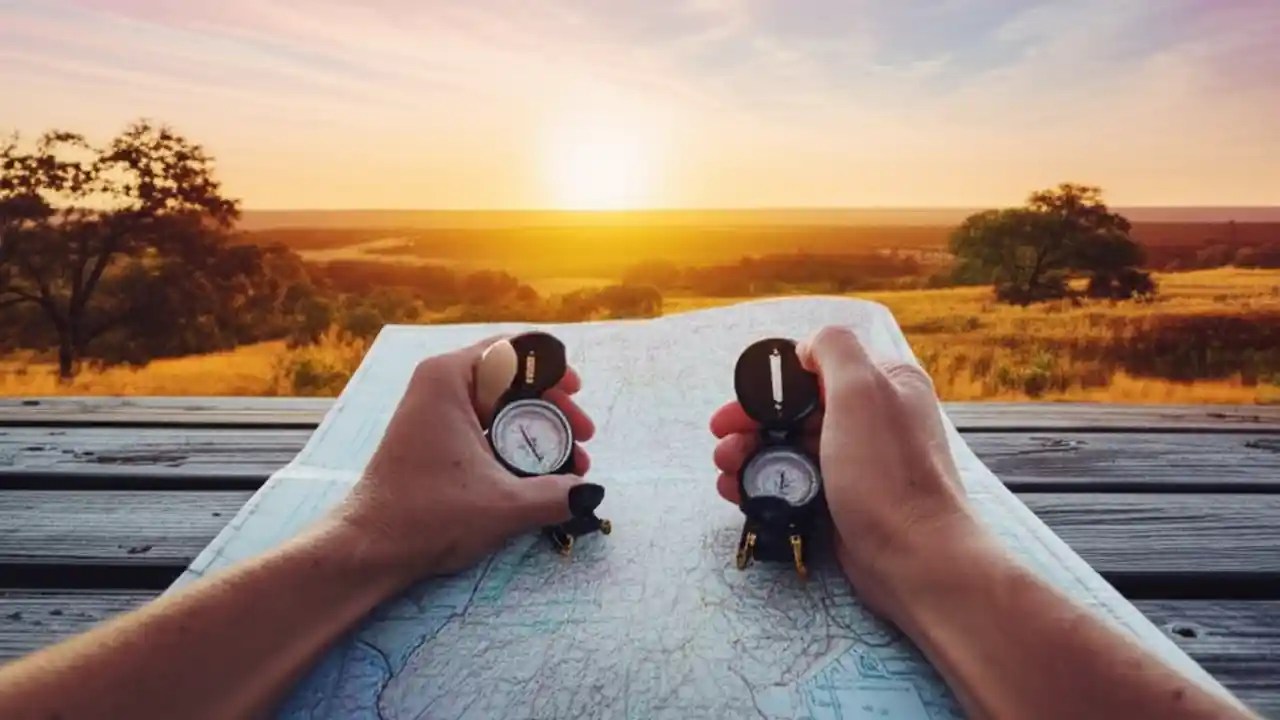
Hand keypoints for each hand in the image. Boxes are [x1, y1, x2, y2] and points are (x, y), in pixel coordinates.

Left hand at [334, 336, 594, 579]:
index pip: (514, 348)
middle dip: (554, 405)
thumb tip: (591, 493)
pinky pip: (487, 425)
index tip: (577, 393)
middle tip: (583, 436)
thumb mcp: (504, 504)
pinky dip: (517, 440)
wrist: (370, 549)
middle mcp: (440, 384)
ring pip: (502, 403)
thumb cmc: (427, 516)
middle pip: (512, 376)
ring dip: (539, 426)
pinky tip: (540, 470)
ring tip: (570, 460)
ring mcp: (436, 411)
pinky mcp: (436, 438)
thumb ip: (556, 495)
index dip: (552, 366)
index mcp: (450, 378)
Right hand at [711, 326, 983, 620]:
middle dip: (751, 422)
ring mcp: (857, 461)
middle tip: (721, 439)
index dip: (774, 383)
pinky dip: (763, 482)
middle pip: (796, 409)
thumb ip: (833, 351)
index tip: (741, 401)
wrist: (914, 557)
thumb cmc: (887, 472)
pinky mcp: (842, 499)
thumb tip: (807, 348)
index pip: (817, 368)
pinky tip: (738, 492)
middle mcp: (872, 418)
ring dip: (750, 454)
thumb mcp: (862, 391)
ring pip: (790, 446)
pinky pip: (794, 481)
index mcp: (884, 383)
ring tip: (725, 470)